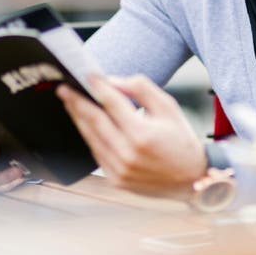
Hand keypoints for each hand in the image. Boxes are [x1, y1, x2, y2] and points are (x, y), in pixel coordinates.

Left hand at [57, 74, 206, 197]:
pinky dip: (89, 136)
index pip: (111, 103)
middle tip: (64, 88)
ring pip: (91, 138)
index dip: (97, 87)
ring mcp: (120, 170)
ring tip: (70, 103)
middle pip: (94, 121)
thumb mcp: (168, 106)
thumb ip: (141, 89)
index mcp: (142, 134)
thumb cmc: (180, 139)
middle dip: (76, 102)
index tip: (87, 75)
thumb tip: (112, 81)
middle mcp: (128, 154)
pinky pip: (96, 153)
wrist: (191, 178)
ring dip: (78, 118)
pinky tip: (85, 124)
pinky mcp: (116, 179)